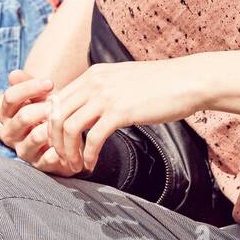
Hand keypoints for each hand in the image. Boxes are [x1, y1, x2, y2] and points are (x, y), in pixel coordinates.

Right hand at [0, 70, 77, 177]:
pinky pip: (49, 157)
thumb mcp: (37, 95)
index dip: (29, 87)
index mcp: (6, 114)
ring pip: (36, 136)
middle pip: (23, 117)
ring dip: (55, 126)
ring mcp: (24, 150)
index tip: (50, 82)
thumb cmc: (45, 110)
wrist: (56, 137)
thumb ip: (27, 84)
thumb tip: (14, 73)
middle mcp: (10, 133)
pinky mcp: (38, 165)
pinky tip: (72, 139)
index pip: (10, 97)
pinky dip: (62, 147)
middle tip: (62, 103)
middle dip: (44, 108)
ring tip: (68, 118)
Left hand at [47, 59, 204, 173]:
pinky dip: (88, 155)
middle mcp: (94, 82)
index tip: (59, 143)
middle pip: (56, 114)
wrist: (188, 81)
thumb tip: (89, 108)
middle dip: (54, 141)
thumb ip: (103, 90)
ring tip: (75, 165)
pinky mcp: (120, 112)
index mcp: (92, 74)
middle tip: (63, 159)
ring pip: (69, 127)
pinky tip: (91, 164)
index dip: (51, 125)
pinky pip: (93, 138)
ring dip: (68, 151)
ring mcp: (106, 96)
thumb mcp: (123, 80)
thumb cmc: (160, 85)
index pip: (56, 100)